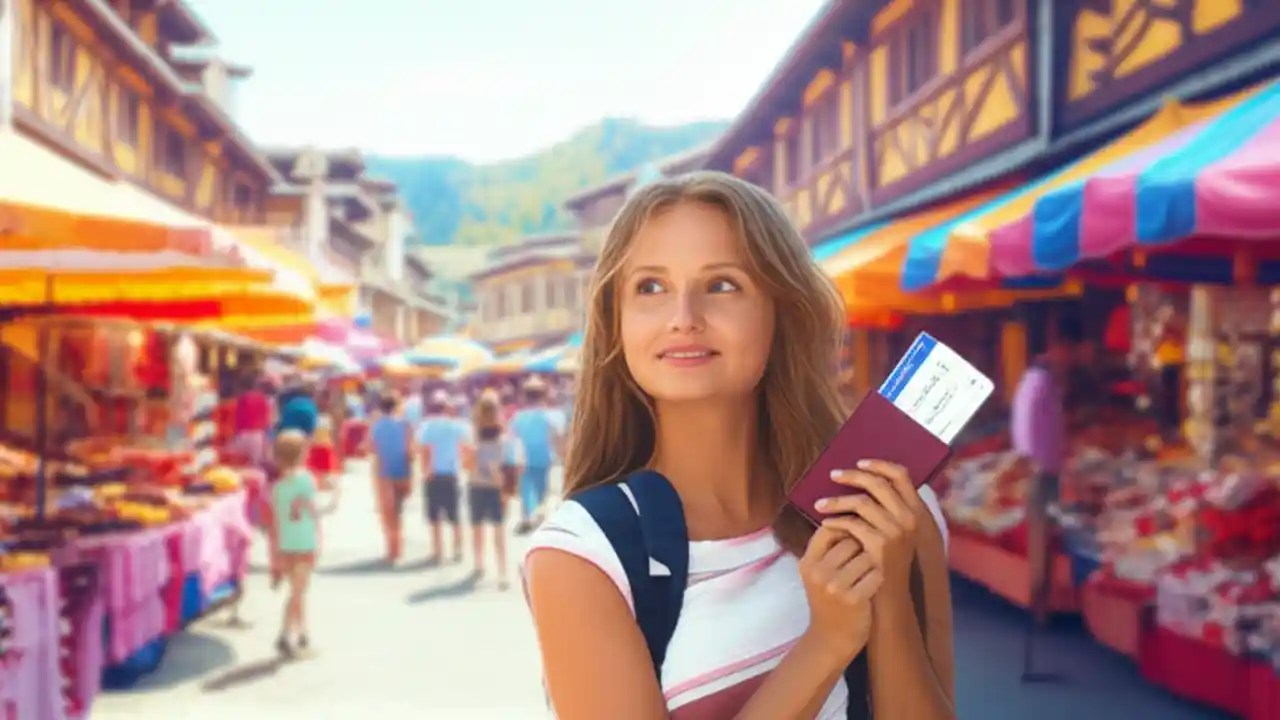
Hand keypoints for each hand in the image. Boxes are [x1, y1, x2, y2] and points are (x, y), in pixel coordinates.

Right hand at [798, 524, 880, 662]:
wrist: (832, 639)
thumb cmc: (828, 599)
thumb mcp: (817, 573)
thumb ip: (827, 548)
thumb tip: (849, 514)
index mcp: (807, 562)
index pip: (828, 528)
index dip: (846, 528)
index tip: (855, 538)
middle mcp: (818, 572)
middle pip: (850, 540)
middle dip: (862, 546)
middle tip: (863, 561)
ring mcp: (835, 586)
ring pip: (866, 555)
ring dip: (873, 562)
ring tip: (868, 574)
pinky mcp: (854, 599)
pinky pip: (875, 574)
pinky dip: (878, 578)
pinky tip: (873, 586)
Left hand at [817, 460, 926, 600]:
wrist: (891, 597)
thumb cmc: (889, 563)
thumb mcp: (897, 534)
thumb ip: (889, 510)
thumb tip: (864, 481)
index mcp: (917, 511)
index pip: (902, 475)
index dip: (879, 464)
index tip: (860, 462)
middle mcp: (910, 519)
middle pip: (877, 484)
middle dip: (852, 476)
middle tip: (832, 475)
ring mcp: (896, 532)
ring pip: (861, 502)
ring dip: (836, 501)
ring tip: (819, 504)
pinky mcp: (880, 545)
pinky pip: (852, 523)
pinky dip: (836, 521)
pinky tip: (825, 523)